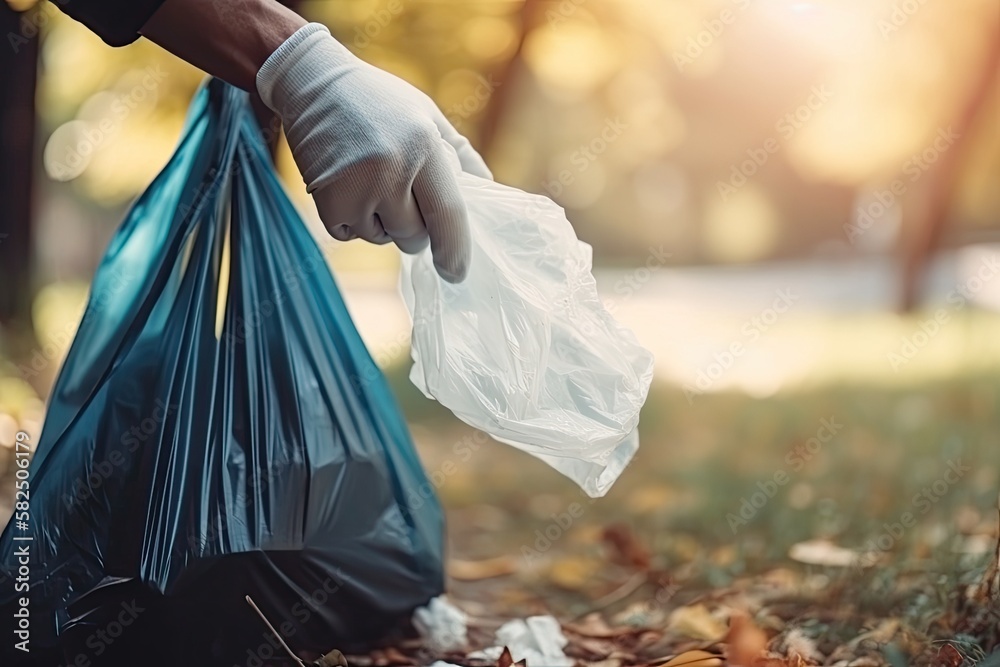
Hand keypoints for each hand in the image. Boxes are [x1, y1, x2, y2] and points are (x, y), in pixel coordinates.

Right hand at [256, 23, 490, 282]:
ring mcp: (355, 187)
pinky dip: (354, 221)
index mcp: (423, 146)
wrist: (313, 84)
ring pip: (384, 239)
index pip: (448, 214)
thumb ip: (462, 157)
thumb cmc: (382, 103)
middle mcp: (389, 169)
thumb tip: (488, 196)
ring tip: (370, 180)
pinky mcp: (326, 201)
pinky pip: (352, 236)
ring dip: (383, 223)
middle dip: (416, 229)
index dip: (455, 250)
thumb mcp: (429, 118)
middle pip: (415, 236)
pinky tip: (348, 185)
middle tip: (402, 192)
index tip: (456, 272)